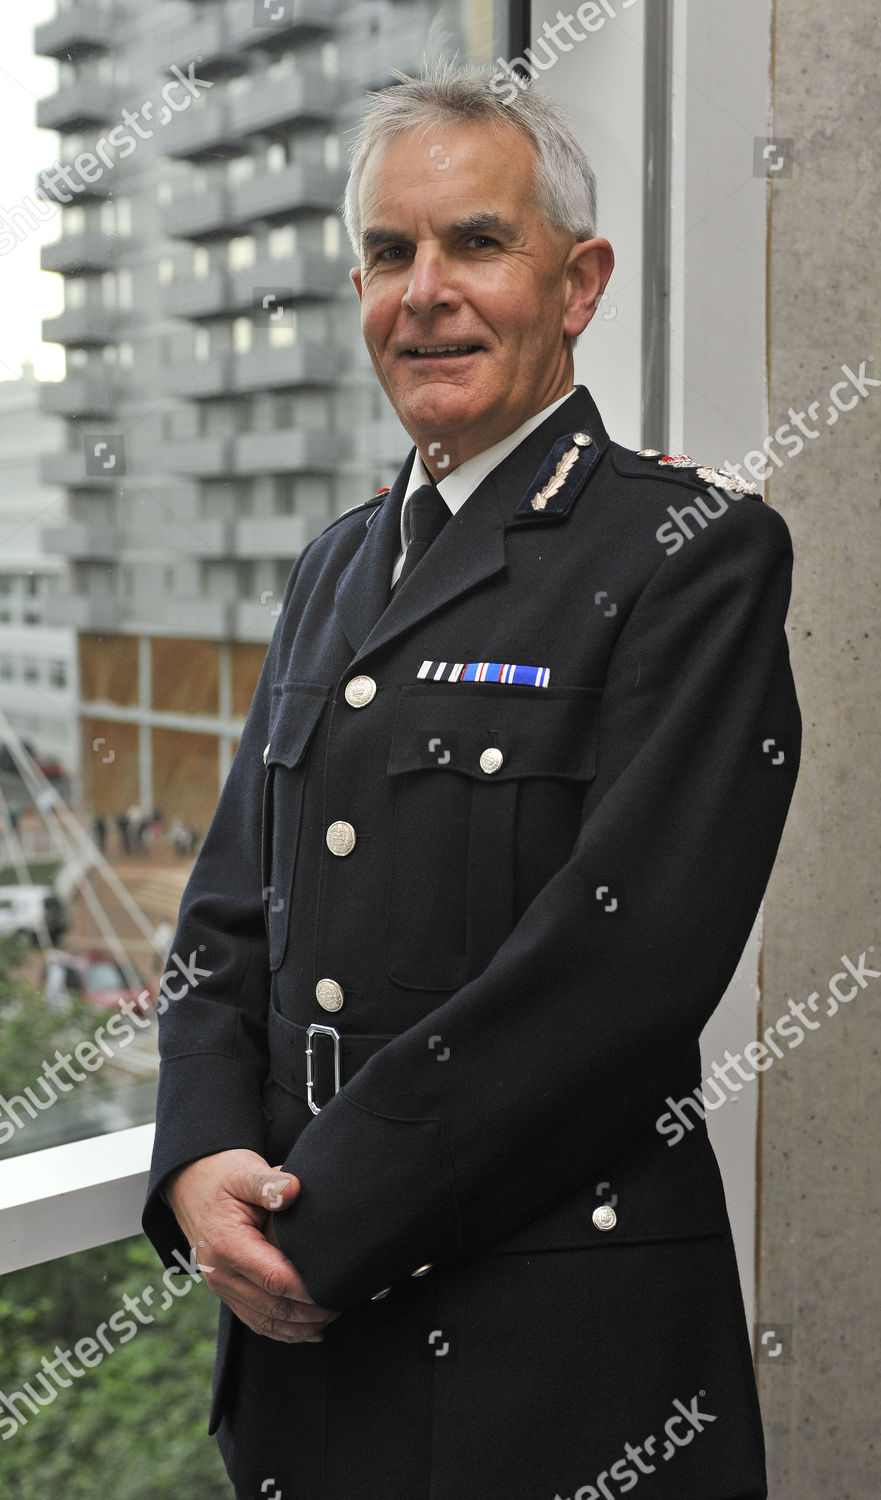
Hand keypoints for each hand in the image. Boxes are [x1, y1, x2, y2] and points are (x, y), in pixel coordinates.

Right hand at [165, 1148, 339, 1343]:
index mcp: (227, 1245)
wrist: (191, 1183)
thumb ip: (269, 1184)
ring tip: (333, 1318)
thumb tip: (294, 1190)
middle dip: (311, 1312)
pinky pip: (255, 1321)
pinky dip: (283, 1331)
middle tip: (344, 1303)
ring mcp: (221, 1286)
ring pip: (265, 1322)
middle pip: (273, 1307)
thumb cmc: (223, 1175)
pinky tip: (309, 1331)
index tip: (337, 1286)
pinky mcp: (225, 1291)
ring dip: (300, 1328)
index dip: (308, 1289)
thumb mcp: (244, 1171)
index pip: (274, 1279)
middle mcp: (220, 1273)